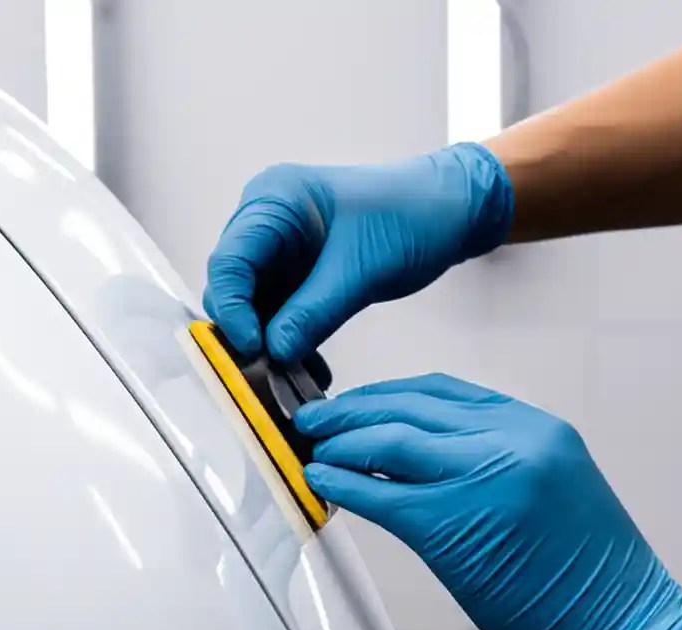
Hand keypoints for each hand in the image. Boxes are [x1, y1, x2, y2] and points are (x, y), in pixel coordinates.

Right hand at [203, 143, 513, 363]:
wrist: (451, 211)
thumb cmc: (413, 213)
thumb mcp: (362, 268)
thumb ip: (312, 312)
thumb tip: (273, 352)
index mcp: (273, 200)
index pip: (229, 260)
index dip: (232, 308)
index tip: (253, 347)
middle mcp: (265, 223)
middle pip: (232, 286)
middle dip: (246, 329)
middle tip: (268, 369)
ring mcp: (278, 251)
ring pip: (252, 307)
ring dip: (269, 343)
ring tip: (294, 377)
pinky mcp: (294, 276)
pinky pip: (278, 315)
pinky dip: (290, 342)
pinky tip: (310, 369)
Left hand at [294, 374, 681, 629]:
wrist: (619, 623)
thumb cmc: (577, 565)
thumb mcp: (543, 479)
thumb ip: (484, 452)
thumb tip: (404, 446)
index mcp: (531, 426)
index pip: (437, 390)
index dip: (383, 393)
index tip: (353, 401)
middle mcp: (509, 441)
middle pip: (405, 407)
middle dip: (350, 410)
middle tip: (313, 418)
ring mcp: (481, 479)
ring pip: (387, 440)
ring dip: (339, 442)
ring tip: (311, 447)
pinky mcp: (452, 525)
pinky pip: (380, 494)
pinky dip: (342, 484)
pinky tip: (320, 482)